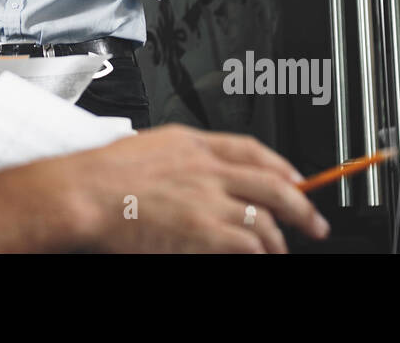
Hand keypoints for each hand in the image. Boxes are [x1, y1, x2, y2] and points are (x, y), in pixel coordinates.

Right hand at [67, 125, 330, 252]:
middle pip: (273, 183)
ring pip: (266, 218)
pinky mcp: (205, 229)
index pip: (252, 149)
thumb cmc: (102, 175)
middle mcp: (208, 167)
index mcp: (193, 142)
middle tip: (314, 221)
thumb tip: (199, 170)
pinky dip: (258, 251)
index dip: (281, 166)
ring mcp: (209, 198)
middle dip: (302, 205)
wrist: (85, 192)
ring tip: (279, 250)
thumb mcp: (148, 146)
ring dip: (278, 239)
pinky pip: (248, 242)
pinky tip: (258, 256)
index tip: (295, 179)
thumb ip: (180, 156)